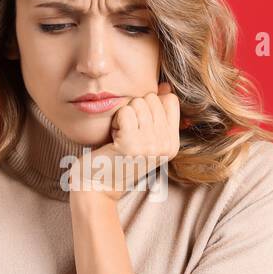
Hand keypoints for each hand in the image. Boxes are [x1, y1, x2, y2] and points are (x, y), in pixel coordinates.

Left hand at [82, 83, 181, 201]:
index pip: (170, 100)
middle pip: (153, 98)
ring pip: (138, 103)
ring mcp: (150, 146)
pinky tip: (113, 138)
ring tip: (120, 136)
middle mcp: (166, 145)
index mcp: (173, 144)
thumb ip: (158, 114)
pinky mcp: (131, 145)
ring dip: (124, 116)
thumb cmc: (118, 160)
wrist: (100, 188)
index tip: (140, 125)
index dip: (151, 104)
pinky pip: (125, 112)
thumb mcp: (146, 139)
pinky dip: (115, 121)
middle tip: (127, 133)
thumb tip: (164, 86)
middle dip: (135, 110)